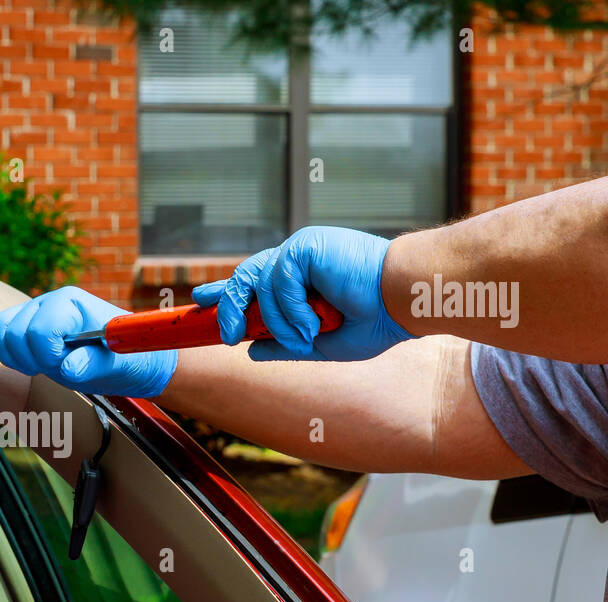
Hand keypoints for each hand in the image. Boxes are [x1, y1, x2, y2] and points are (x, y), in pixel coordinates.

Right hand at [0, 286, 177, 397]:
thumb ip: (93, 364)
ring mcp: (35, 312)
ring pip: (0, 328)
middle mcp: (49, 301)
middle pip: (14, 331)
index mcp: (70, 304)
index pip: (39, 330)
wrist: (126, 357)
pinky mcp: (26, 325)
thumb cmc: (124, 358)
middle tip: (55, 368)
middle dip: (31, 359)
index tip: (67, 364)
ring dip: (13, 357)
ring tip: (38, 367)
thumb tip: (68, 368)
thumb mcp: (116, 364)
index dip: (48, 356)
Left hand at [191, 226, 413, 360]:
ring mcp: (301, 250)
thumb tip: (249, 350)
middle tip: (229, 334)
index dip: (227, 289)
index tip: (203, 299)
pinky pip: (279, 281)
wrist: (404, 300)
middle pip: (246, 277)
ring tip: (307, 336)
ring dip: (279, 321)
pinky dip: (291, 308)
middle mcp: (298, 260)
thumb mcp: (320, 342)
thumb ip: (284, 344)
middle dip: (231, 306)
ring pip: (261, 286)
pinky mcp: (306, 246)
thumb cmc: (375, 320)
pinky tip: (315, 320)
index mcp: (302, 278)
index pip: (254, 279)